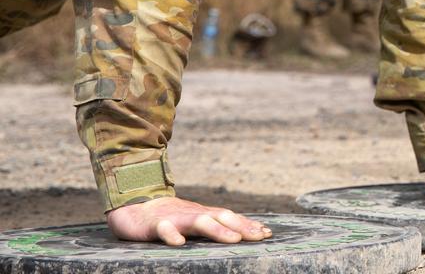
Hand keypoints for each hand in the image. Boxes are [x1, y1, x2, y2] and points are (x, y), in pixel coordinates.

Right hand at [107, 196, 272, 245]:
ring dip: (217, 230)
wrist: (134, 205)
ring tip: (233, 239)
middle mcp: (193, 214)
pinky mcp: (154, 224)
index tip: (267, 233)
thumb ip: (213, 226)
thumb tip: (241, 234)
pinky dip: (171, 235)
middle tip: (259, 236)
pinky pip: (163, 229)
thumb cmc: (169, 216)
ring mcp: (174, 218)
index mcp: (203, 214)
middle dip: (241, 226)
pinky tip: (179, 243)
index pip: (230, 218)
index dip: (248, 225)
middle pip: (221, 217)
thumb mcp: (193, 221)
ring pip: (198, 222)